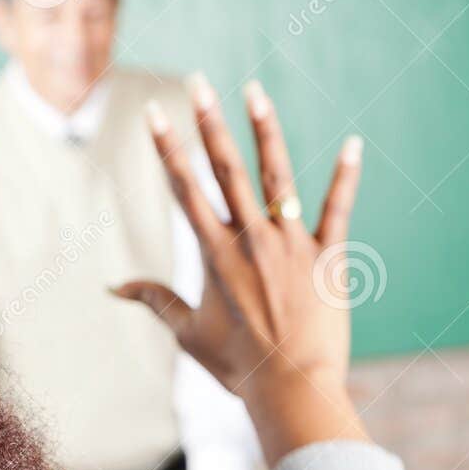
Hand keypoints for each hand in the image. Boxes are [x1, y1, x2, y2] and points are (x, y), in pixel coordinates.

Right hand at [114, 75, 369, 468]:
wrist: (291, 388)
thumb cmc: (237, 368)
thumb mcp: (188, 335)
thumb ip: (155, 301)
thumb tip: (114, 287)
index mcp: (214, 254)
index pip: (185, 189)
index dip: (168, 148)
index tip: (155, 114)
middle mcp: (250, 239)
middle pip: (225, 169)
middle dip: (209, 121)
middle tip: (198, 81)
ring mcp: (290, 244)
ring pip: (276, 175)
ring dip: (264, 130)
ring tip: (254, 90)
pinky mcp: (328, 257)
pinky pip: (338, 208)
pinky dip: (346, 175)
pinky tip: (354, 143)